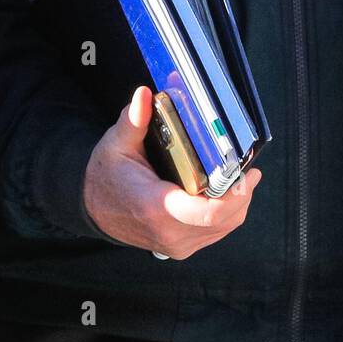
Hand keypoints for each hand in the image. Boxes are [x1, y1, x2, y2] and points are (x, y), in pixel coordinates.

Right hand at [82, 85, 260, 258]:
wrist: (94, 210)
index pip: (207, 212)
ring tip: (239, 177)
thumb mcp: (116, 144)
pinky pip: (216, 233)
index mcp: (156, 206)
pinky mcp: (181, 247)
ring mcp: (176, 244)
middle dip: (241, 193)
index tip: (249, 172)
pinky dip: (227, 214)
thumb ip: (133, 120)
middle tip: (248, 169)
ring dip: (237, 203)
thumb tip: (144, 94)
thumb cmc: (107, 175)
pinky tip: (225, 192)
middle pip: (224, 219)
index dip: (235, 194)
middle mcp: (169, 232)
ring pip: (224, 227)